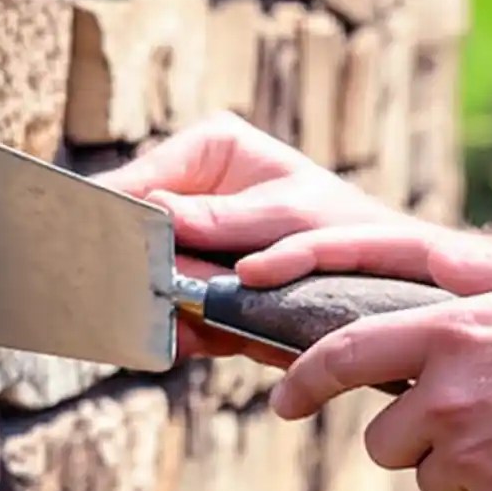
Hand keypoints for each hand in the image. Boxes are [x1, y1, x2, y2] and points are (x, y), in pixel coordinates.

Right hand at [94, 113, 419, 361]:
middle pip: (141, 234)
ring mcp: (197, 242)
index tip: (100, 253)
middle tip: (151, 305)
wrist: (391, 285)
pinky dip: (188, 329)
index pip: (139, 181)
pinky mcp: (205, 285)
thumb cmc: (352, 231)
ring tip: (187, 331)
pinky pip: (178, 306)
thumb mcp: (287, 216)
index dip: (117, 219)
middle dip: (149, 272)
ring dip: (169, 307)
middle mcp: (194, 190)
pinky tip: (198, 341)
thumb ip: (219, 217)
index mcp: (208, 149)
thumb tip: (155, 210)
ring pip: (155, 276)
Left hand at [251, 229, 491, 490]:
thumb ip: (475, 283)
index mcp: (452, 334)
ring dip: (459, 465)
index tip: (284, 400)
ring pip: (427, 475)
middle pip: (382, 441)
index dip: (304, 381)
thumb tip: (434, 255)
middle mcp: (449, 396)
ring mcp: (473, 458)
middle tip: (469, 421)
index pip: (344, 356)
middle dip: (409, 437)